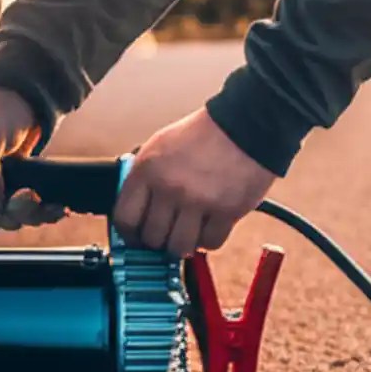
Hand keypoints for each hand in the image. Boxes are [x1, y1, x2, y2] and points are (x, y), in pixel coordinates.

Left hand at [114, 108, 276, 258]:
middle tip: (167, 235)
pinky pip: (210, 243)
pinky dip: (208, 240)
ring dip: (183, 245)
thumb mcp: (159, 147)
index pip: (124, 219)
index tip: (136, 239)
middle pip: (152, 238)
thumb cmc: (202, 136)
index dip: (129, 235)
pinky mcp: (226, 211)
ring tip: (188, 233)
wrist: (245, 124)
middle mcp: (170, 187)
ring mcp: (198, 200)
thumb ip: (144, 178)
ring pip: (179, 247)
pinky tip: (209, 227)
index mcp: (147, 170)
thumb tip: (133, 210)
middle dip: (158, 242)